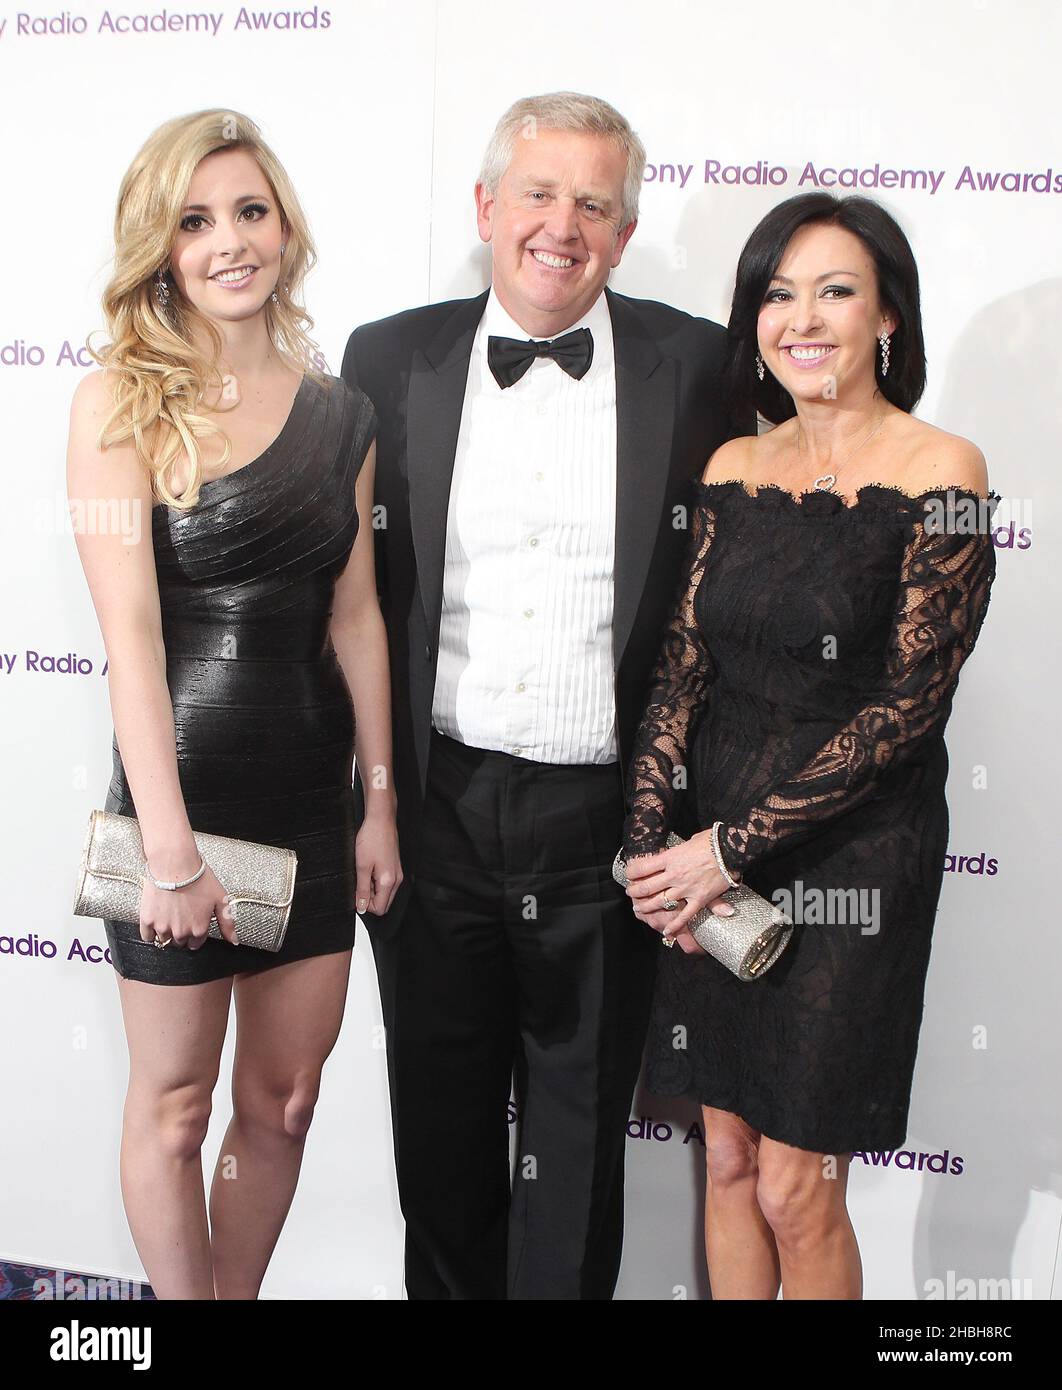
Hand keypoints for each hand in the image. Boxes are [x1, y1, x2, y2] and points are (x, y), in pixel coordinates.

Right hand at [139, 860, 236, 950]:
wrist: (175, 865)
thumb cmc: (198, 878)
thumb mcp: (221, 898)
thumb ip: (227, 923)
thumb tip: (234, 941)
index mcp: (199, 929)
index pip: (196, 943)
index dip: (195, 933)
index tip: (193, 922)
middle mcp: (181, 932)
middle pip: (180, 942)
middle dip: (182, 932)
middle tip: (181, 915)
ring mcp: (162, 928)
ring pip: (164, 940)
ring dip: (167, 931)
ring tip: (169, 914)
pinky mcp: (148, 920)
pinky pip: (147, 936)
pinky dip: (150, 931)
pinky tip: (157, 918)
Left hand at [355, 810, 402, 916]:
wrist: (381, 820)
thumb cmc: (373, 838)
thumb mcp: (362, 867)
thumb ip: (362, 889)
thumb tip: (361, 906)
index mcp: (389, 881)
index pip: (380, 908)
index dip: (365, 905)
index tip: (357, 894)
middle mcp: (396, 879)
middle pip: (383, 903)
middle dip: (369, 898)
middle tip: (360, 882)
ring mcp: (397, 873)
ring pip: (384, 893)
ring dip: (372, 888)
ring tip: (365, 871)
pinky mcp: (394, 868)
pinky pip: (385, 883)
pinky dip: (375, 880)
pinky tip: (369, 867)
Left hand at [623, 831, 735, 954]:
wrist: (732, 848)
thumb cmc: (712, 840)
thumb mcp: (691, 840)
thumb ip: (682, 849)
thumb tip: (682, 850)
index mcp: (670, 857)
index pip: (642, 867)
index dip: (632, 872)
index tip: (629, 874)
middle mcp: (674, 874)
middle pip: (647, 887)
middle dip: (635, 891)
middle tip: (631, 893)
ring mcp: (686, 888)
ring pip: (660, 902)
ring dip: (647, 907)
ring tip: (639, 909)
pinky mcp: (700, 898)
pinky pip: (685, 915)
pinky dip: (675, 925)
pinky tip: (666, 931)